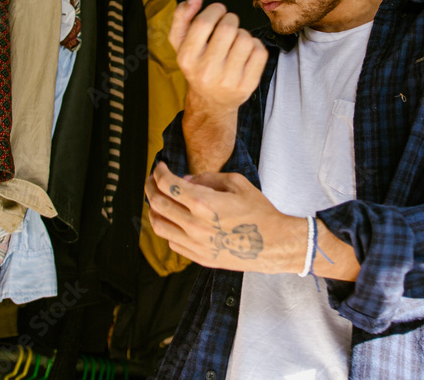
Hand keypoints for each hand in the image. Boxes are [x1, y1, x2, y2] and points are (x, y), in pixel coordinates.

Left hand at [145, 162, 301, 273]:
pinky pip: (171, 241)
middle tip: (152, 180)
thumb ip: (208, 179)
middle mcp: (195, 224)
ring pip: (158, 225)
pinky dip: (166, 228)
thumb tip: (186, 180)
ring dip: (153, 209)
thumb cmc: (259, 212)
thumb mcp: (237, 184)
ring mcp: (195, 244)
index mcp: (204, 203)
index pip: (167, 184)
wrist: (273, 244)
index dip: (158, 172)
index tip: (159, 167)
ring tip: (157, 200)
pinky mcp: (198, 257)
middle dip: (150, 187)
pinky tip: (173, 220)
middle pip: (157, 203)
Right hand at [169, 0, 267, 114]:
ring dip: (243, 33)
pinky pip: (259, 52)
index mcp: (187, 58)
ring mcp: (228, 80)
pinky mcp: (247, 85)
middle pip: (228, 28)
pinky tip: (246, 52)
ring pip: (246, 39)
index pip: (204, 22)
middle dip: (231, 19)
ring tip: (236, 40)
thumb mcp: (180, 43)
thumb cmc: (197, 66)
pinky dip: (255, 46)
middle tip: (228, 25)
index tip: (218, 11)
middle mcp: (206, 71)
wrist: (210, 101)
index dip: (215, 10)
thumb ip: (182, 16)